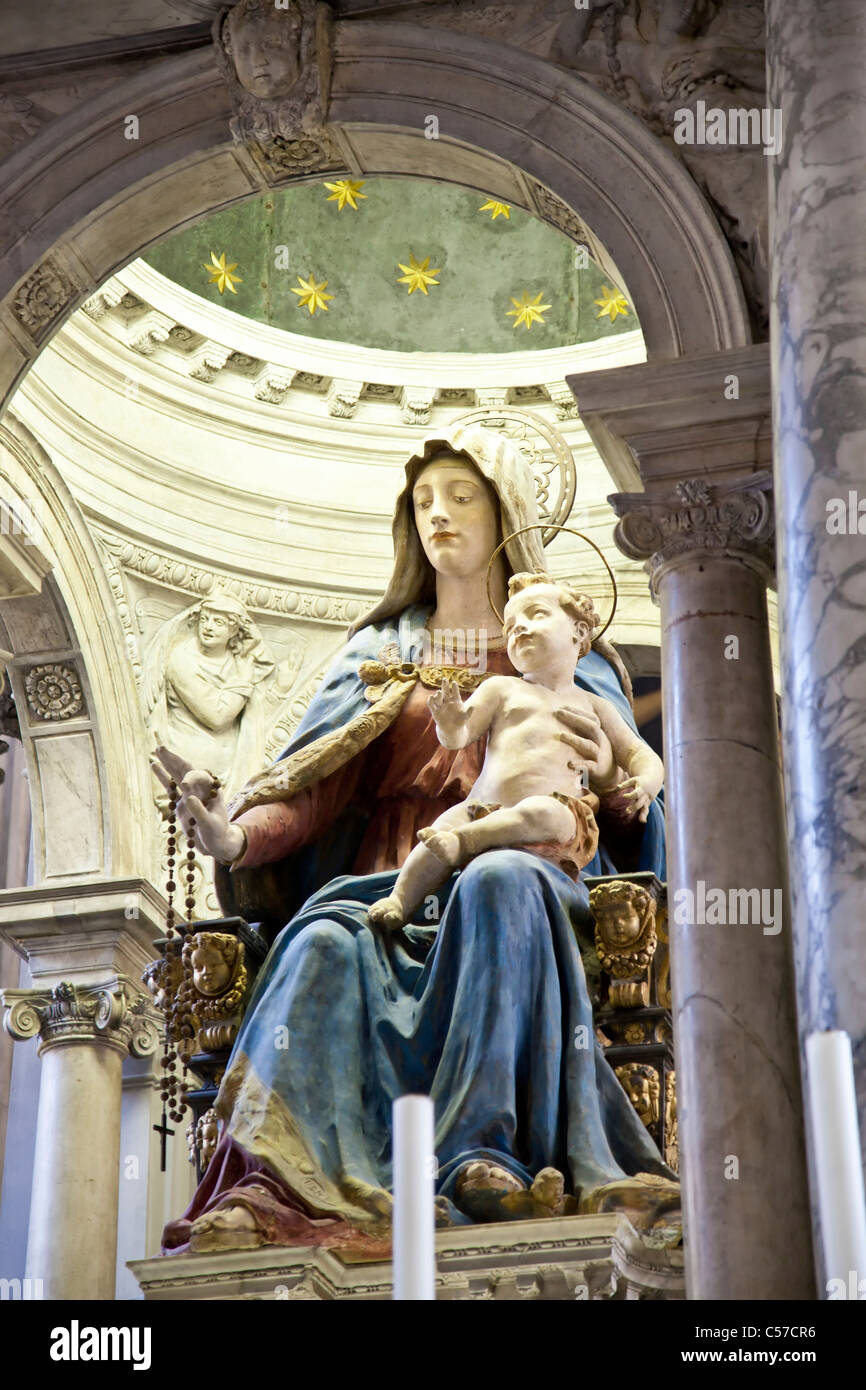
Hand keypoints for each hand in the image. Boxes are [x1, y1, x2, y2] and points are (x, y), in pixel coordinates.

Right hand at [150, 744, 244, 862]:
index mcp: (212, 789)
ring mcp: (190, 794)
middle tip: (161, 748)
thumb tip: (188, 798)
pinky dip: (163, 777)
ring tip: (157, 750)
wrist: (215, 844)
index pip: (199, 776)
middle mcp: (201, 788)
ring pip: (177, 775)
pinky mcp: (181, 803)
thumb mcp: (210, 825)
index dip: (191, 778)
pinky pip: (171, 787)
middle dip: (174, 759)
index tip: (184, 786)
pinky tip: (154, 765)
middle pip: (186, 770)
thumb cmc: (217, 834)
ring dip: (168, 763)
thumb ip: (200, 812)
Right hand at [428, 678, 466, 740]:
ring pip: (438, 697)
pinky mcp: (435, 711)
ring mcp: (441, 706)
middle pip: (445, 691)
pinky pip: (431, 705)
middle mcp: (448, 701)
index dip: (454, 687)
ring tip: (439, 692)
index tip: (454, 683)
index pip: (455, 692)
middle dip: (445, 685)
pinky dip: (430, 700)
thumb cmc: (460, 722)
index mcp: (455, 700)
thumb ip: (469, 712)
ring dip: (438, 694)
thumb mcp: (465, 717)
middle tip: (444, 679)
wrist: (452, 729)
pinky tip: (430, 697)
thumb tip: (473, 707)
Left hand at [554, 708, 617, 790]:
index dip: (577, 711)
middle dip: (574, 718)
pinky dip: (579, 765)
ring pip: (589, 746)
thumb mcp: (589, 739)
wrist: (607, 776)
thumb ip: (578, 728)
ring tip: (561, 735)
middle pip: (592, 727)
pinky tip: (569, 763)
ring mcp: (599, 756)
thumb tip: (559, 713)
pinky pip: (589, 766)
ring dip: (574, 739)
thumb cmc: (591, 754)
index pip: (592, 718)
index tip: (561, 707)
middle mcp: (601, 742)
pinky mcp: (596, 770)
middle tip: (558, 713)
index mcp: (599, 733)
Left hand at [614, 775, 652, 822]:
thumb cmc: (640, 780)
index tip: (623, 796)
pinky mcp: (648, 803)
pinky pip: (646, 810)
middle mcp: (645, 795)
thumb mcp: (633, 780)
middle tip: (627, 811)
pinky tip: (643, 821)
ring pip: (645, 808)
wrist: (654, 780)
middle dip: (634, 808)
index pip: (636, 794)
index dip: (629, 796)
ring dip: (643, 814)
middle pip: (640, 803)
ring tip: (641, 820)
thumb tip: (616, 787)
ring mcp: (647, 800)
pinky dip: (644, 816)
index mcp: (642, 789)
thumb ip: (625, 784)